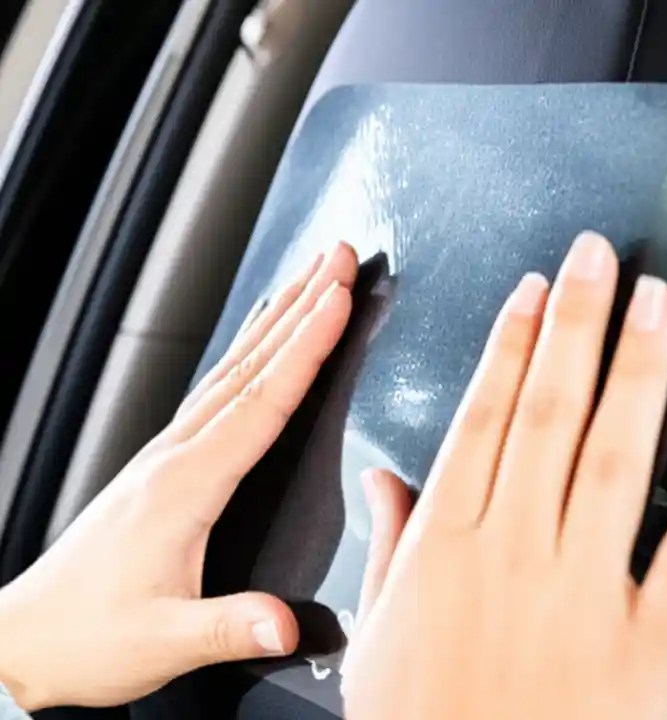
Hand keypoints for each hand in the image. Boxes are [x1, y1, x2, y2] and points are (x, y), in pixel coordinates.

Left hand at [0, 243, 357, 709]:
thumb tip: (285, 623)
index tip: (340, 300)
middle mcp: (174, 458)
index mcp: (185, 487)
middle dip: (303, 306)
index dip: (306, 348)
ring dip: (280, 319)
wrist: (26, 643)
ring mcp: (165, 456)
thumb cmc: (91, 640)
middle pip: (252, 366)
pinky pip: (218, 389)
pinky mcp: (163, 466)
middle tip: (341, 257)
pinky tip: (263, 341)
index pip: (261, 402)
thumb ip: (229, 627)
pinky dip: (250, 352)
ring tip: (316, 278)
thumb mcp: (164, 643)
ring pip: (234, 369)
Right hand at [343, 232, 666, 718]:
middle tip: (597, 257)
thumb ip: (389, 549)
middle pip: (549, 413)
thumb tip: (387, 481)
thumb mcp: (380, 641)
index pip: (484, 419)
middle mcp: (515, 556)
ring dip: (638, 372)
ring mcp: (584, 595)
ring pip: (613, 458)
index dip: (511, 343)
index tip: (533, 289)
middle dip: (576, 324)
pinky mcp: (650, 645)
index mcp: (448, 550)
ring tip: (656, 303)